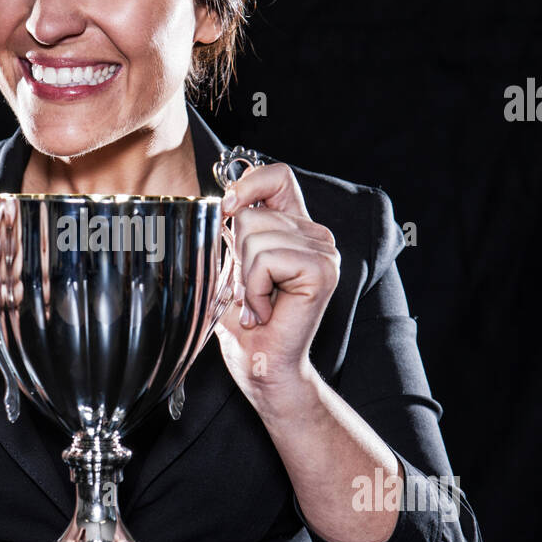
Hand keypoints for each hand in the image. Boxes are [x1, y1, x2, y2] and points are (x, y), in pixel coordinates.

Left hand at [215, 161, 340, 406]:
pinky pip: (267, 259)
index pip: (278, 176)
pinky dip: (254, 289)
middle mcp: (315, 235)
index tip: (226, 208)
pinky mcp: (322, 270)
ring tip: (256, 304)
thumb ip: (230, 233)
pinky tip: (264, 311)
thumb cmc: (245, 325)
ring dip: (244, 278)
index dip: (249, 184)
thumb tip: (217, 204)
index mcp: (295, 228)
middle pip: (252, 214)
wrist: (262, 364)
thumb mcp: (229, 268)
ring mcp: (324, 251)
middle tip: (248, 292)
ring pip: (256, 235)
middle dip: (236, 257)